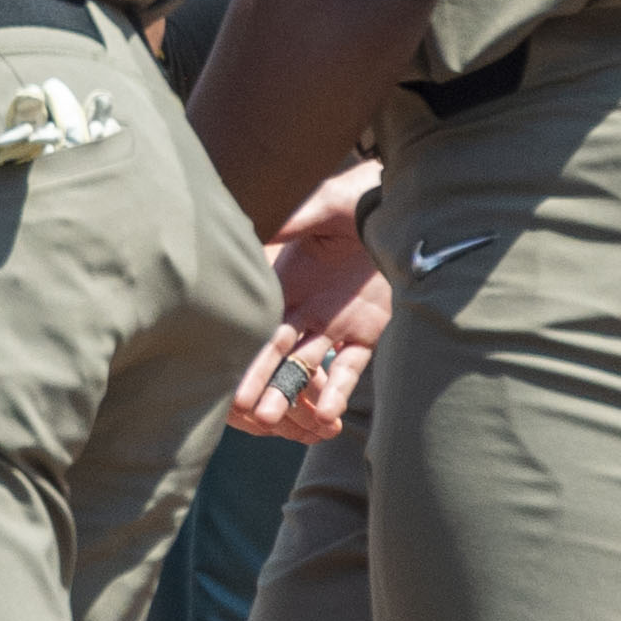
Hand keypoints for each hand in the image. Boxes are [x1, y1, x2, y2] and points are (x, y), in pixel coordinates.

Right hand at [227, 161, 386, 442]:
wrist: (396, 207)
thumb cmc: (351, 199)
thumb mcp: (316, 206)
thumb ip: (286, 222)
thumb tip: (248, 227)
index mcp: (284, 280)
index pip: (258, 324)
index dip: (243, 353)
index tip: (224, 379)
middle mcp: (303, 306)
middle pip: (276, 353)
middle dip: (260, 382)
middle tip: (245, 414)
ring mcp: (334, 322)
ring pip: (306, 366)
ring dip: (291, 392)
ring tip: (276, 421)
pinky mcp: (366, 330)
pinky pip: (348, 365)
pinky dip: (337, 387)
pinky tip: (328, 412)